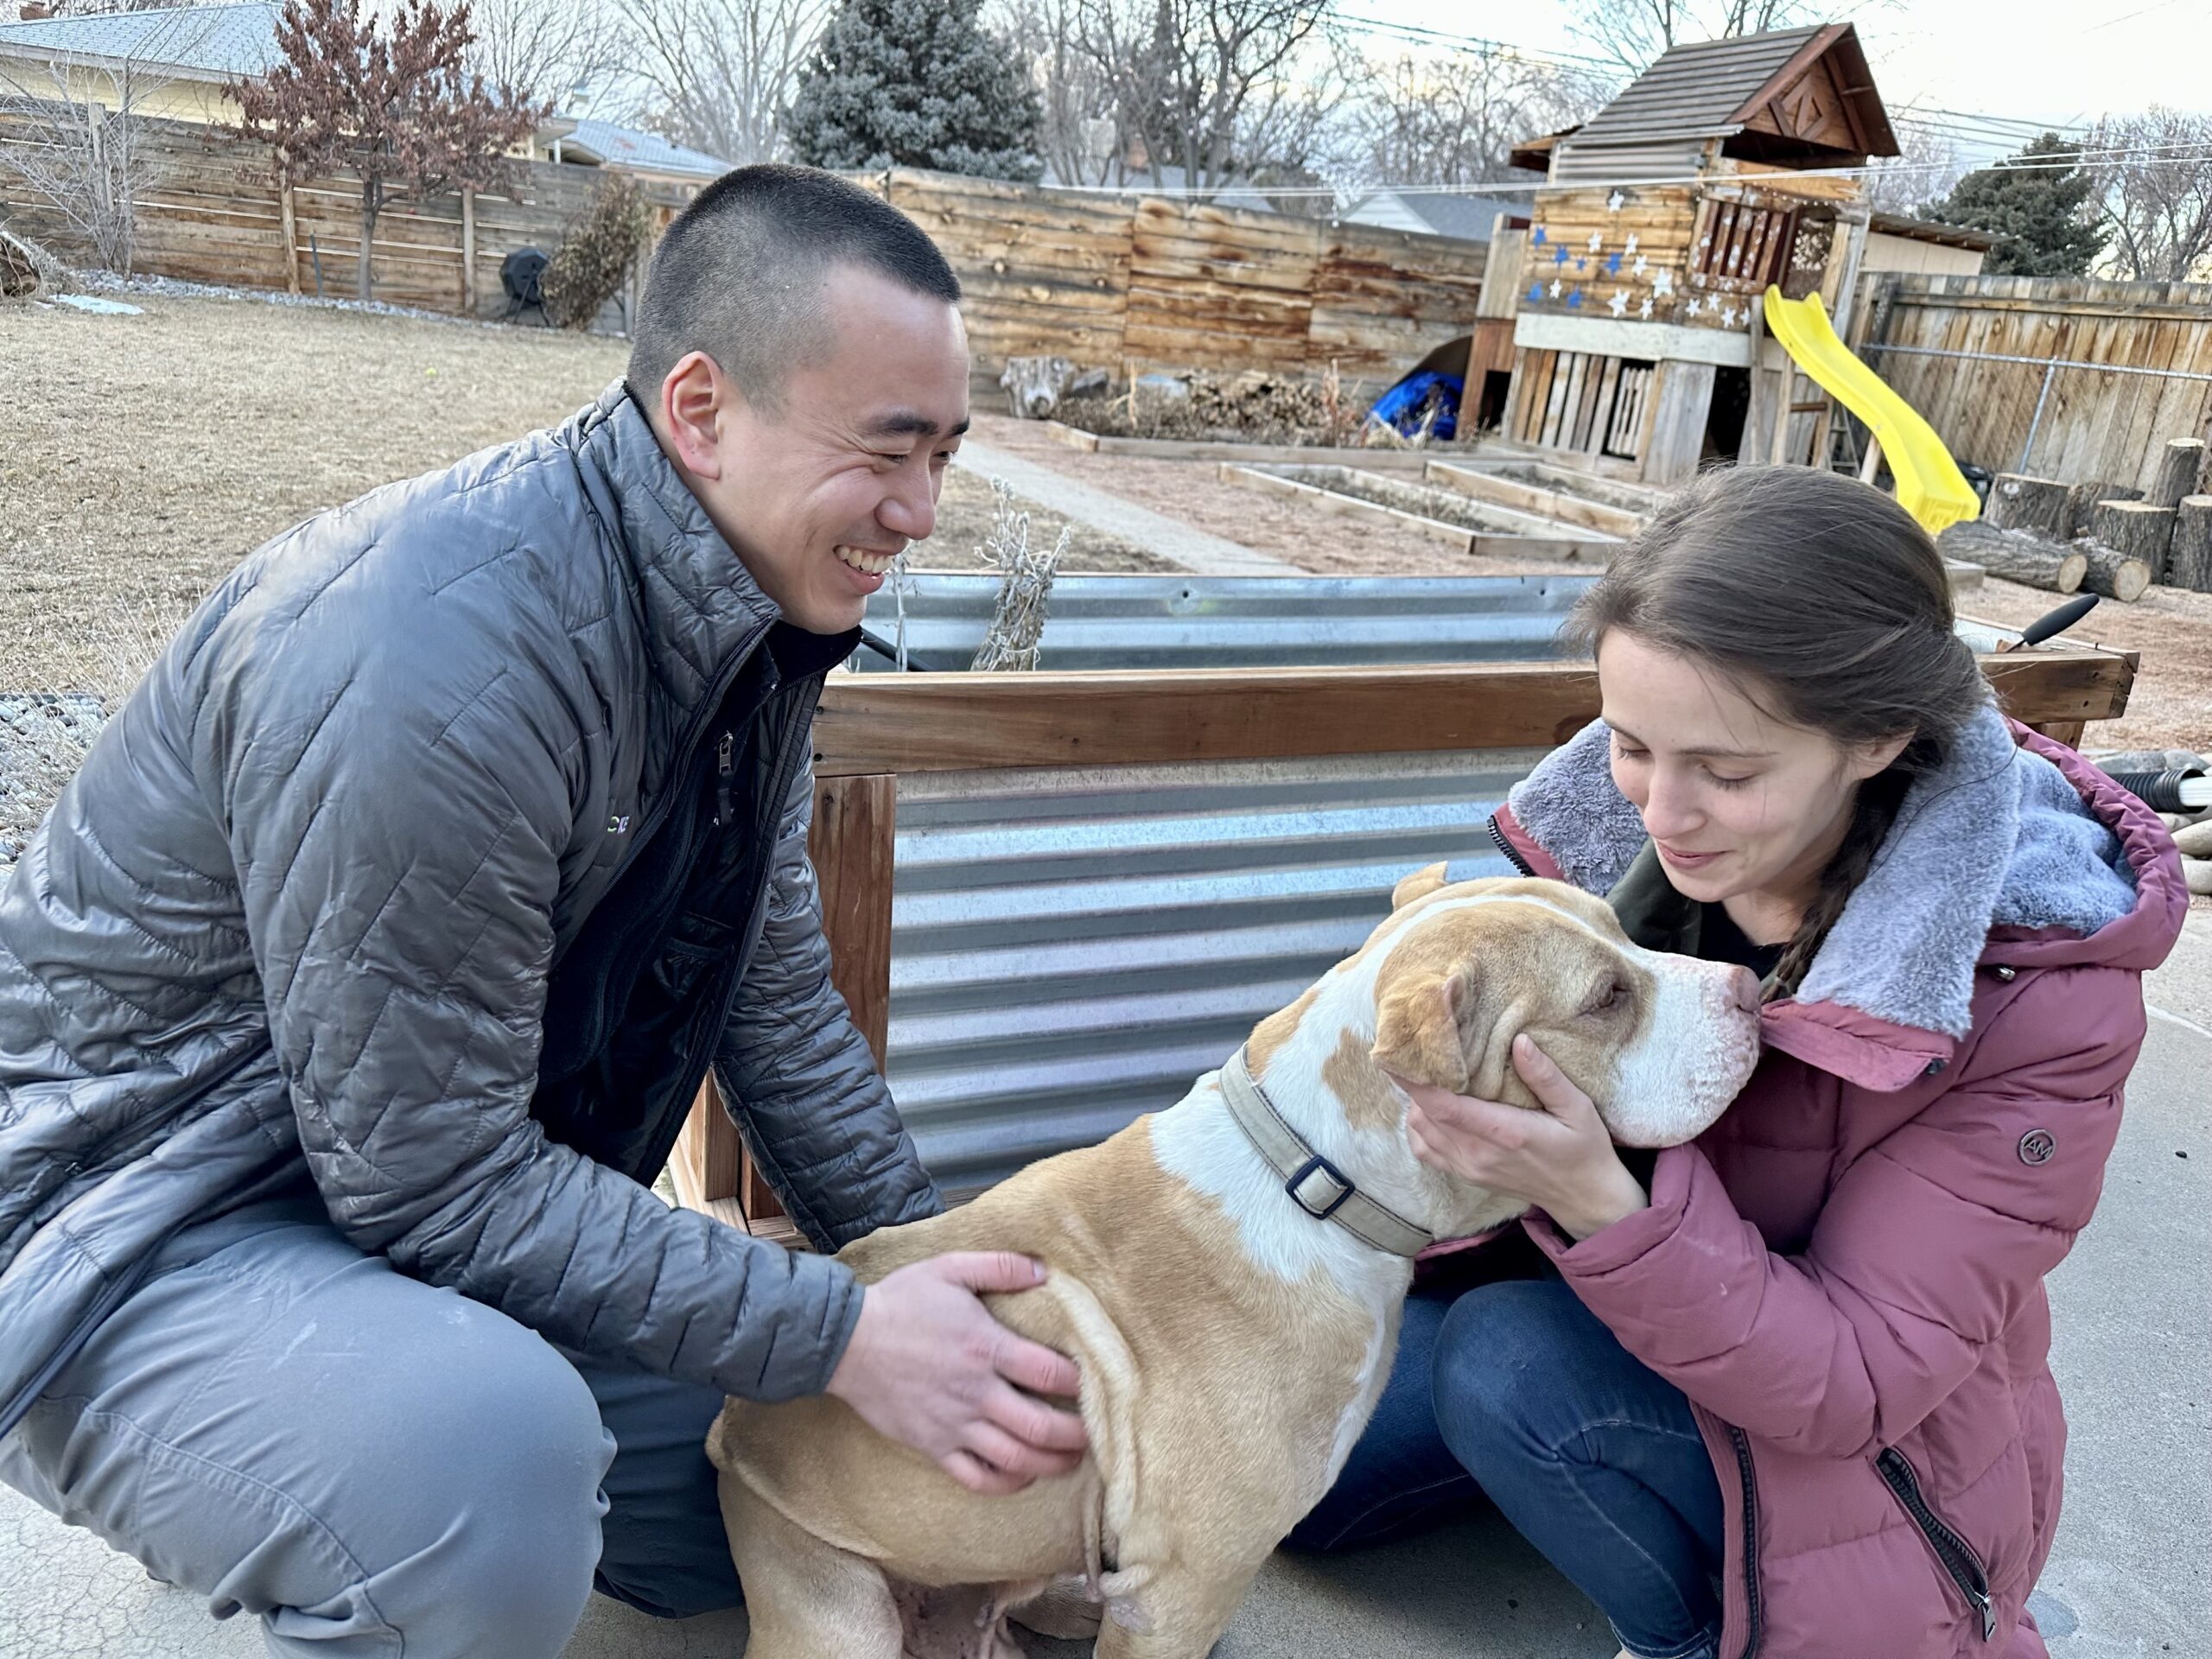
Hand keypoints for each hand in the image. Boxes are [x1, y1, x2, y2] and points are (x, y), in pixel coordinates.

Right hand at [827, 1251, 1088, 1494]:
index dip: (1079, 1381)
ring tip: (1071, 1460)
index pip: (1050, 1373)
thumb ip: (1000, 1267)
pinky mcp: (934, 1446)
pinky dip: (1007, 1483)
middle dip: (1077, 1435)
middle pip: (1041, 1428)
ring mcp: (955, 1425)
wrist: (846, 1342)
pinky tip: (1023, 1475)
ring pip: (1015, 1459)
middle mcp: (976, 1393)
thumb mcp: (950, 1269)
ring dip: (1051, 1464)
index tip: (1094, 1382)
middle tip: (1096, 1434)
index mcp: (986, 1348)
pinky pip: (977, 1478)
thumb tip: (1043, 1271)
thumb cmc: (901, 1302)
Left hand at [1394, 1034, 1649, 1241]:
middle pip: (1424, 1115)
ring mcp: (1469, 1168)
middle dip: (1412, 1083)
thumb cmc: (1584, 1149)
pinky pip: (1426, 1151)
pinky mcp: (1467, 1175)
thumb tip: (1519, 1041)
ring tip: (1428, 1076)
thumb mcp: (1578, 1108)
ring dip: (1416, 1103)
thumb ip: (1546, 1077)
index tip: (1398, 1055)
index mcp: (1504, 1133)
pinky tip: (1432, 1108)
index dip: (1415, 1082)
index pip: (1444, 1106)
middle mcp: (1478, 1153)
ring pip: (1420, 1131)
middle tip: (1414, 1051)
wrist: (1583, 1198)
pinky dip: (1419, 1127)